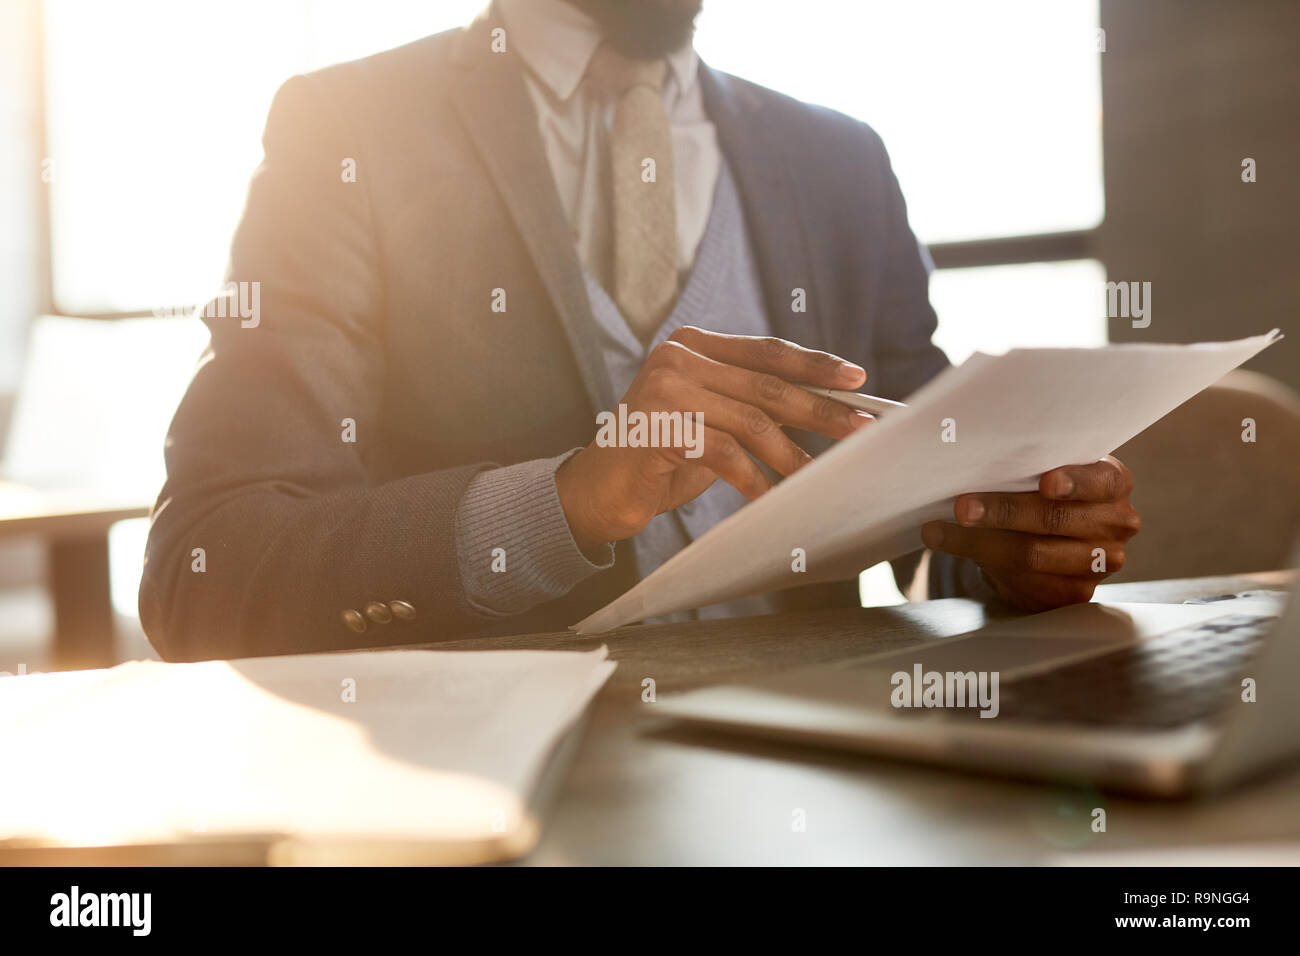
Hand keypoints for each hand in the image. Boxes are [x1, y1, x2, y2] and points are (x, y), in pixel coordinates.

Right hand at [556, 326, 872, 552]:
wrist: (596, 490)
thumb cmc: (659, 457)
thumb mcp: (710, 419)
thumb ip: (749, 403)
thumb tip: (823, 406)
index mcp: (693, 345)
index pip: (766, 350)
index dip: (815, 365)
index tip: (857, 379)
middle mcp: (677, 358)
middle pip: (766, 384)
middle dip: (819, 408)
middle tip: (859, 427)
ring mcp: (665, 390)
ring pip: (751, 421)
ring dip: (792, 454)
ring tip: (820, 476)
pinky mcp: (658, 428)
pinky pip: (725, 454)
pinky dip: (755, 480)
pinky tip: (773, 498)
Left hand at [920, 455, 1140, 611]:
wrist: (1050, 537)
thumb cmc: (1042, 490)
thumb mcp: (1046, 469)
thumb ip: (1029, 463)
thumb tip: (972, 453)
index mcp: (1113, 482)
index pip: (1100, 481)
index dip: (1074, 482)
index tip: (1046, 483)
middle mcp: (1115, 522)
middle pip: (1055, 519)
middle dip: (1003, 511)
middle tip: (961, 507)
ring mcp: (1100, 562)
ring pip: (1031, 554)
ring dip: (977, 541)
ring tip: (938, 531)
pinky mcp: (1075, 592)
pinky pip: (1024, 580)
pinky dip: (980, 561)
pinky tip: (951, 546)